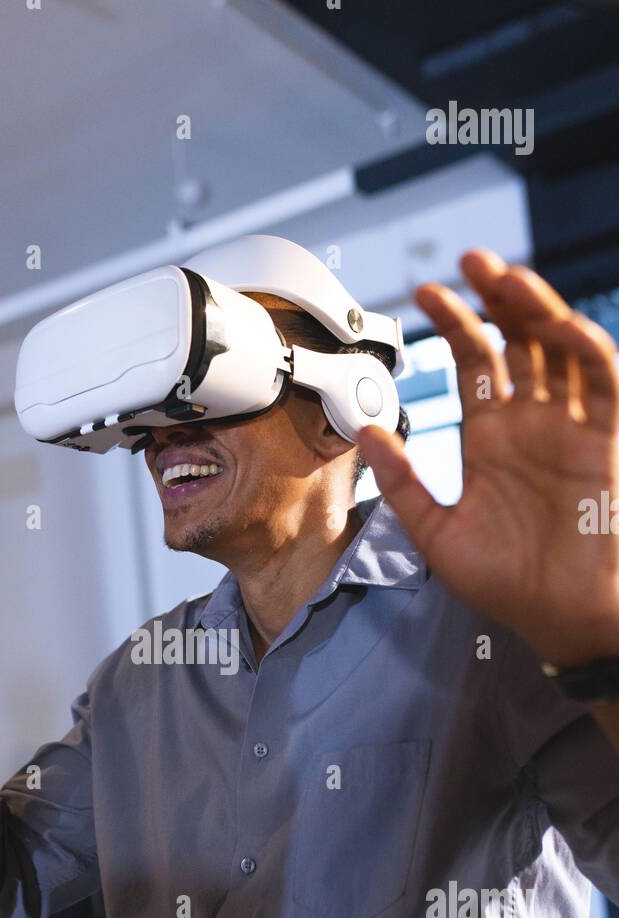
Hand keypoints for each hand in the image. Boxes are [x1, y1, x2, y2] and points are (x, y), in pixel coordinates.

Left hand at [357, 250, 618, 667]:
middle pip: (519, 340)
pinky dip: (584, 349)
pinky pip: (602, 382)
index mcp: (492, 438)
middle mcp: (531, 423)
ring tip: (507, 276)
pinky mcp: (605, 442)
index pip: (476, 361)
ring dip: (537, 309)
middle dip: (497, 296)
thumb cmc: (508, 582)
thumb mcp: (437, 532)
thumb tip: (363, 431)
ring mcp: (570, 428)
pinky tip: (556, 325)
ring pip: (560, 349)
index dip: (455, 323)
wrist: (561, 619)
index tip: (426, 294)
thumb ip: (402, 481)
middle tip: (472, 259)